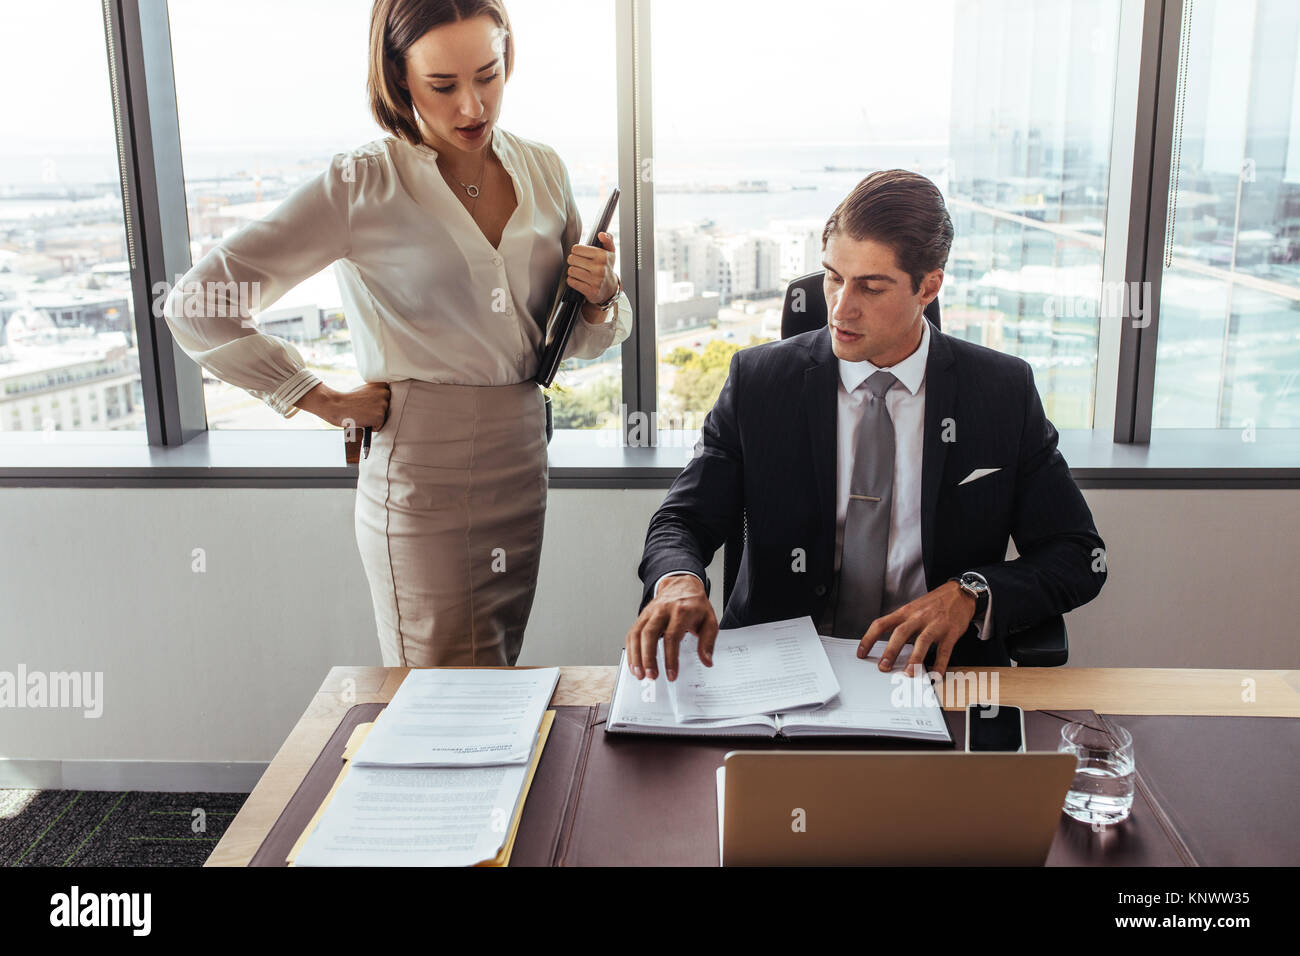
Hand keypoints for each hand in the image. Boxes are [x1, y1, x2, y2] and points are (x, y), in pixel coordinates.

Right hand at [297, 382, 389, 431]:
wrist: (336, 405)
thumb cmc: (348, 400)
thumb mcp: (366, 391)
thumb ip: (376, 394)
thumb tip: (385, 404)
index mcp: (382, 385)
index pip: (387, 400)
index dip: (376, 405)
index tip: (366, 403)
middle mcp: (385, 393)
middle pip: (387, 410)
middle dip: (377, 412)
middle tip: (362, 409)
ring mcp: (383, 404)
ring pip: (383, 419)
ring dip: (373, 420)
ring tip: (361, 414)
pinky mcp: (380, 416)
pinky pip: (379, 427)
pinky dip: (371, 427)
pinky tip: (362, 420)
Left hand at [567, 231, 617, 323]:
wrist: (610, 289)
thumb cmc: (607, 268)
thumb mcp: (610, 253)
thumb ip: (608, 240)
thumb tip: (601, 234)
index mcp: (603, 256)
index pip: (576, 249)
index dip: (576, 251)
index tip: (580, 255)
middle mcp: (600, 268)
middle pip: (572, 259)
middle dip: (573, 261)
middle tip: (578, 263)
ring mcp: (595, 281)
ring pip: (571, 271)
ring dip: (572, 271)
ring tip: (578, 272)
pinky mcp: (591, 291)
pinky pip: (572, 282)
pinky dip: (572, 281)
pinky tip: (578, 280)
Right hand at [624, 574, 717, 681]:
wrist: (682, 584)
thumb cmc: (695, 605)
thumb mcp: (709, 621)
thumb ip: (707, 642)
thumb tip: (706, 661)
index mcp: (681, 611)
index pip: (672, 637)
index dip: (670, 658)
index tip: (672, 674)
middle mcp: (662, 610)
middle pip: (649, 634)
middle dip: (648, 658)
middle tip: (651, 676)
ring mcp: (649, 613)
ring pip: (636, 634)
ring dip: (636, 656)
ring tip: (639, 674)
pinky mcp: (642, 616)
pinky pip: (631, 633)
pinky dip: (630, 650)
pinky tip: (634, 664)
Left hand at [856, 581, 976, 677]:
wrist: (959, 593)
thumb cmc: (933, 604)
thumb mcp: (913, 609)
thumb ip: (902, 626)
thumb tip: (891, 649)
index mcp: (905, 612)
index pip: (881, 624)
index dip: (869, 638)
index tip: (861, 653)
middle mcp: (918, 617)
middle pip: (900, 633)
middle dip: (890, 651)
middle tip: (883, 667)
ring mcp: (935, 625)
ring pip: (922, 641)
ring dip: (914, 658)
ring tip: (908, 673)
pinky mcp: (950, 632)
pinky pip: (944, 651)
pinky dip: (939, 664)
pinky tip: (935, 674)